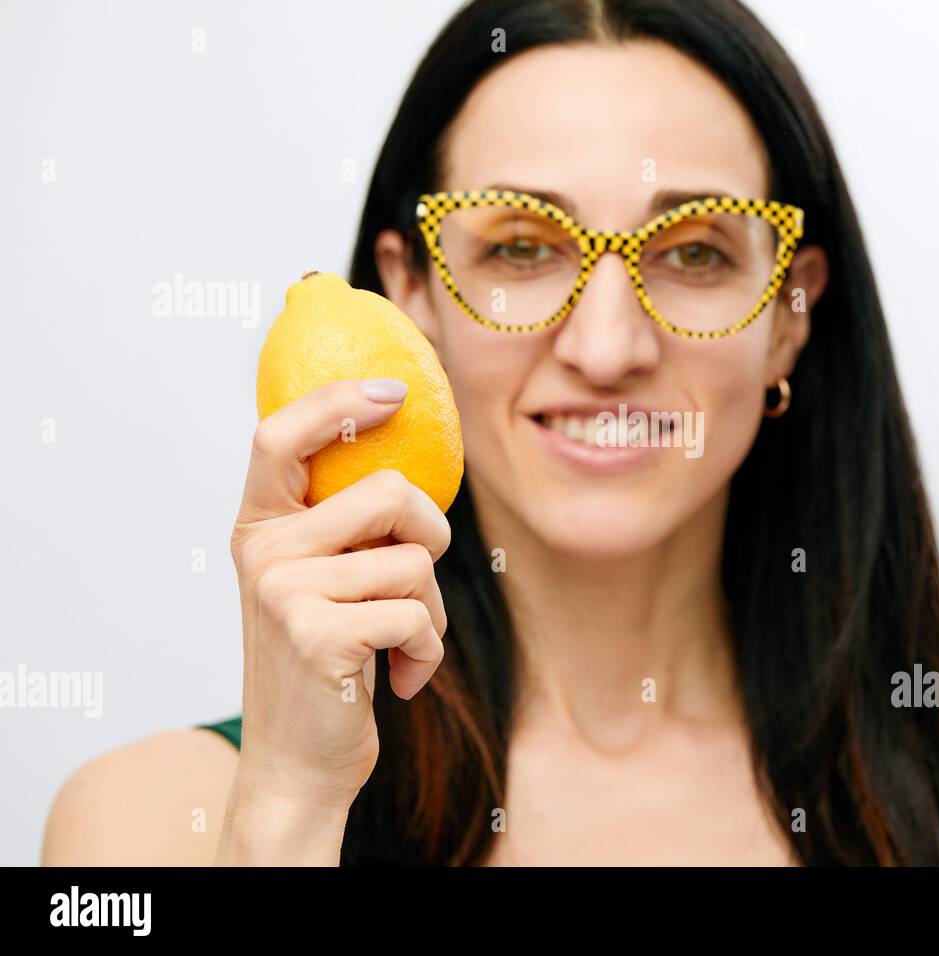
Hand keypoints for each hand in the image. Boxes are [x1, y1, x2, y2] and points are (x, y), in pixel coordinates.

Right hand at [221, 378, 449, 846]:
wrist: (300, 759)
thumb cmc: (328, 658)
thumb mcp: (321, 579)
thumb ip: (343, 524)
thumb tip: (407, 455)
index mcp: (261, 526)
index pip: (279, 435)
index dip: (336, 401)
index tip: (394, 391)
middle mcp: (262, 551)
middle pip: (389, 492)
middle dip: (430, 535)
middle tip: (420, 574)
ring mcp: (284, 593)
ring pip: (414, 561)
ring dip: (430, 609)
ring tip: (400, 641)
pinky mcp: (316, 636)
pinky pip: (417, 616)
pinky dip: (428, 652)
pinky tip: (400, 677)